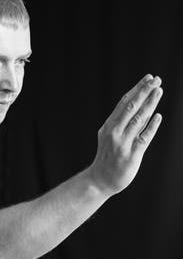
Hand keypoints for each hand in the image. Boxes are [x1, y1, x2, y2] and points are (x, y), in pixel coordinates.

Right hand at [90, 74, 162, 195]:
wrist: (100, 180)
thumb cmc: (107, 157)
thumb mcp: (110, 137)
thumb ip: (125, 123)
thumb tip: (143, 107)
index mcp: (109, 126)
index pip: (124, 103)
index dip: (137, 89)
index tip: (148, 78)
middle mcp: (114, 133)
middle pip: (131, 108)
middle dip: (144, 92)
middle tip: (156, 79)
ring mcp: (122, 144)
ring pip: (138, 120)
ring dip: (149, 104)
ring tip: (159, 91)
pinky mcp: (131, 156)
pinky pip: (143, 138)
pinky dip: (151, 127)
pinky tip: (158, 116)